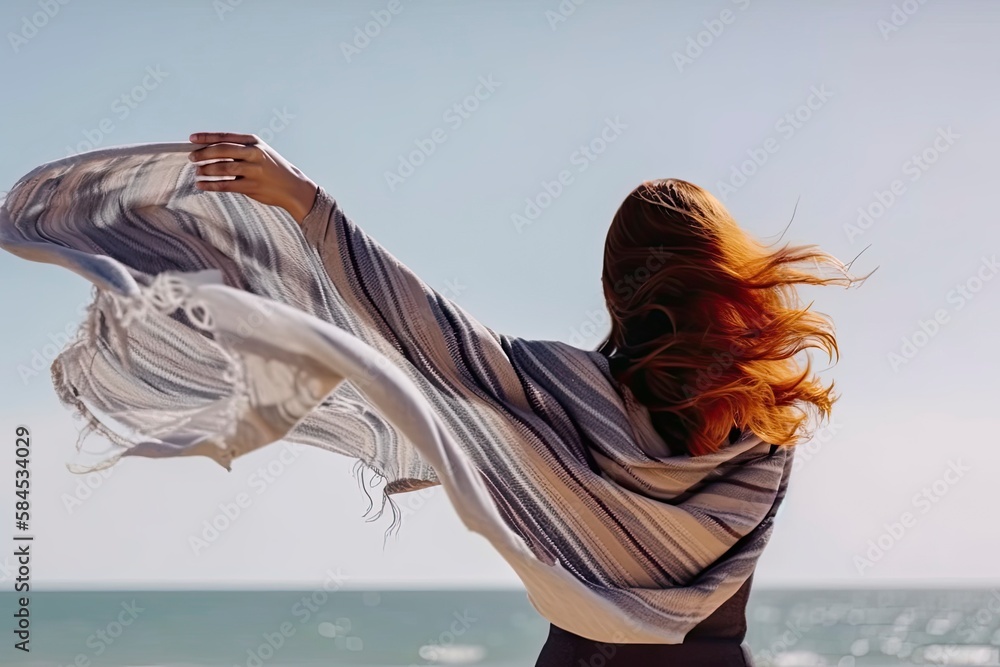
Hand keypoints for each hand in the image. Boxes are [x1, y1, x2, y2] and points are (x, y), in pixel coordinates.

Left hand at [188, 132, 317, 224]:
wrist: (293, 187)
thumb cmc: (272, 169)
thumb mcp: (260, 152)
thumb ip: (239, 150)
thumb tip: (210, 149)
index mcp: (254, 142)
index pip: (225, 137)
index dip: (206, 137)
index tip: (192, 139)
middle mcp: (254, 154)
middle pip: (222, 150)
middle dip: (203, 154)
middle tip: (192, 157)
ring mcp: (253, 170)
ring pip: (222, 168)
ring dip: (206, 170)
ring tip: (197, 172)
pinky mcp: (252, 187)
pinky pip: (226, 185)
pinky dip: (211, 185)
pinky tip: (201, 185)